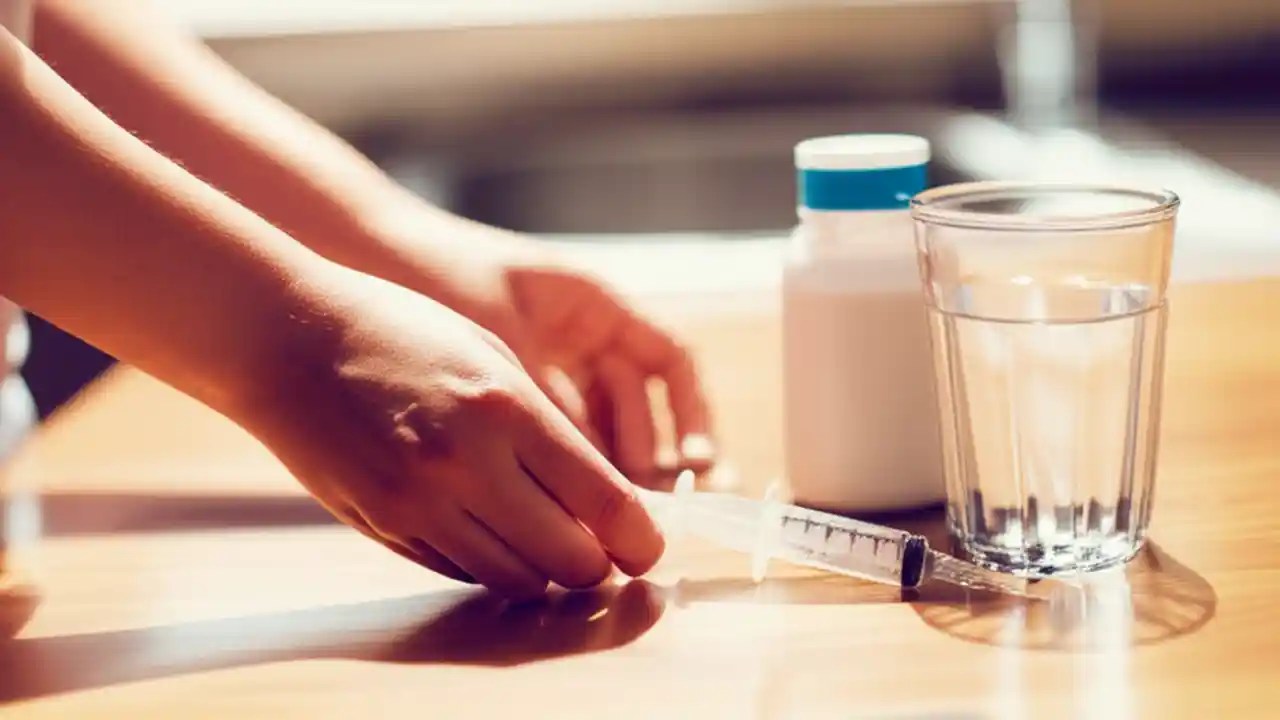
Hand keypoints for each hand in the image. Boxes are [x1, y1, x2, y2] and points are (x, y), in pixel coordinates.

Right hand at [238, 268, 663, 598]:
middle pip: (570, 560)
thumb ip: (550, 429)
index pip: (605, 503)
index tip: (649, 545)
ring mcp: (419, 503)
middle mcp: (465, 464)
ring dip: (546, 572)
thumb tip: (605, 503)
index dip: (641, 537)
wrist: (287, 338)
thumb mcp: (493, 354)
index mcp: (505, 408)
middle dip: (599, 564)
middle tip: (604, 550)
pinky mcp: (384, 526)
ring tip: (551, 540)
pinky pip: (462, 572)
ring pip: (517, 580)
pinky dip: (493, 564)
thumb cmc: (401, 332)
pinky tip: (494, 530)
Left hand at [364, 211, 714, 483]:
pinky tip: (546, 496)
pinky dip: (556, 459)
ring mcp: (547, 356)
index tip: (696, 463)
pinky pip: (553, 428)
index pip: (669, 360)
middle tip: (631, 502)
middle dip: (641, 452)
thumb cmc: (439, 276)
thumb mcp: (502, 339)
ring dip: (600, 464)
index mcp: (593, 303)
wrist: (367, 254)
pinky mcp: (512, 383)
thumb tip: (593, 481)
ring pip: (596, 421)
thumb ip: (550, 402)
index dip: (691, 412)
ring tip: (589, 510)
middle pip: (634, 402)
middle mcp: (579, 331)